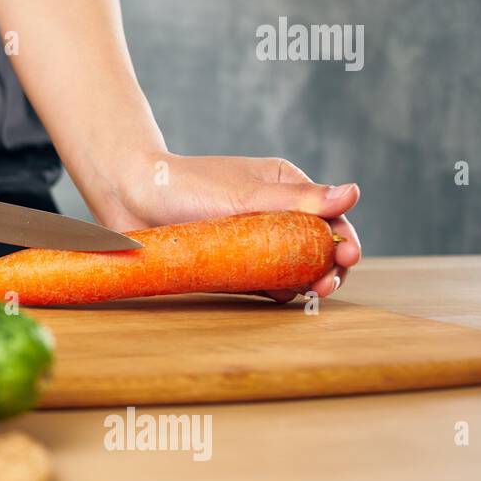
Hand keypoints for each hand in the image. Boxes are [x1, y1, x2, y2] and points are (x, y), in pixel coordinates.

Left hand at [93, 153, 361, 300]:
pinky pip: (263, 279)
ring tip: (309, 292)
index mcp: (283, 186)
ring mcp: (253, 238)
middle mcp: (273, 212)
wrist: (127, 196)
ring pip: (293, 265)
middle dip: (329, 266)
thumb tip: (353, 193)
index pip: (328, 214)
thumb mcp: (243, 193)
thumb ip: (296, 199)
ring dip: (307, 280)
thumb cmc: (184, 185)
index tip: (348, 257)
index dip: (343, 237)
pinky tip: (282, 295)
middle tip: (328, 283)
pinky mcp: (232, 262)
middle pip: (316, 245)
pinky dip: (276, 288)